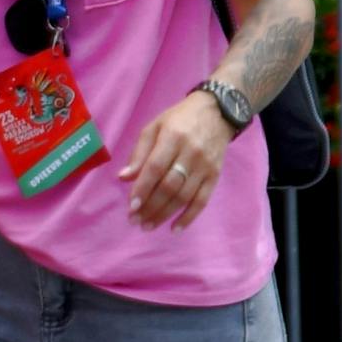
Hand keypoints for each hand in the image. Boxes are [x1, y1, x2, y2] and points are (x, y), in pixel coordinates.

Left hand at [125, 91, 231, 230]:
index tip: (131, 206)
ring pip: (184, 196)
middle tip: (135, 220)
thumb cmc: (179, 119)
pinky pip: (203, 200)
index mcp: (172, 138)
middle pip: (169, 186)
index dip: (143, 188)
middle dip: (151, 206)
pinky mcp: (216, 175)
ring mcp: (205, 166)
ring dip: (165, 214)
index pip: (155, 168)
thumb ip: (139, 153)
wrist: (218, 112)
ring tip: (148, 226)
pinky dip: (189, 217)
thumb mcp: (154, 127)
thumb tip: (123, 178)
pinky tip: (175, 228)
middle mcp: (191, 153)